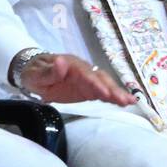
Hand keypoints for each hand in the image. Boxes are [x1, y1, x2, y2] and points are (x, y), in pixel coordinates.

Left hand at [20, 53, 135, 105]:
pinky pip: (103, 93)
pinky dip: (114, 98)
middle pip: (101, 79)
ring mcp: (88, 80)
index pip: (86, 75)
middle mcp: (84, 71)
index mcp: (72, 66)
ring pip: (105, 85)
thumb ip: (50, 71)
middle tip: (124, 100)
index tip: (104, 92)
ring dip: (117, 94)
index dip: (95, 83)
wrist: (35, 74)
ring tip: (130, 102)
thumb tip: (61, 62)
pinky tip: (126, 103)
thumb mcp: (37, 73)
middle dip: (113, 90)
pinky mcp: (89, 90)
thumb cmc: (35, 72)